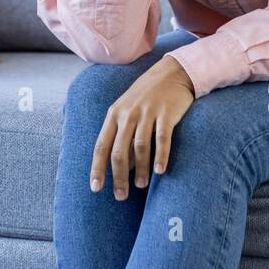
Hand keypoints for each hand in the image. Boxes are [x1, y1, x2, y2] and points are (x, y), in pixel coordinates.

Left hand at [90, 57, 196, 198]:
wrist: (171, 73)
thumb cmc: (146, 97)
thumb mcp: (128, 111)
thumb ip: (122, 136)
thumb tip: (121, 167)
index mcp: (114, 115)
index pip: (101, 146)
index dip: (97, 168)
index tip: (96, 189)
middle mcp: (128, 114)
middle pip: (119, 150)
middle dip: (118, 176)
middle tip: (121, 196)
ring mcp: (147, 112)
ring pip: (139, 146)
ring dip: (139, 169)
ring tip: (141, 185)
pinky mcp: (166, 113)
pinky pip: (162, 138)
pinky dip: (160, 155)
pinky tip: (160, 170)